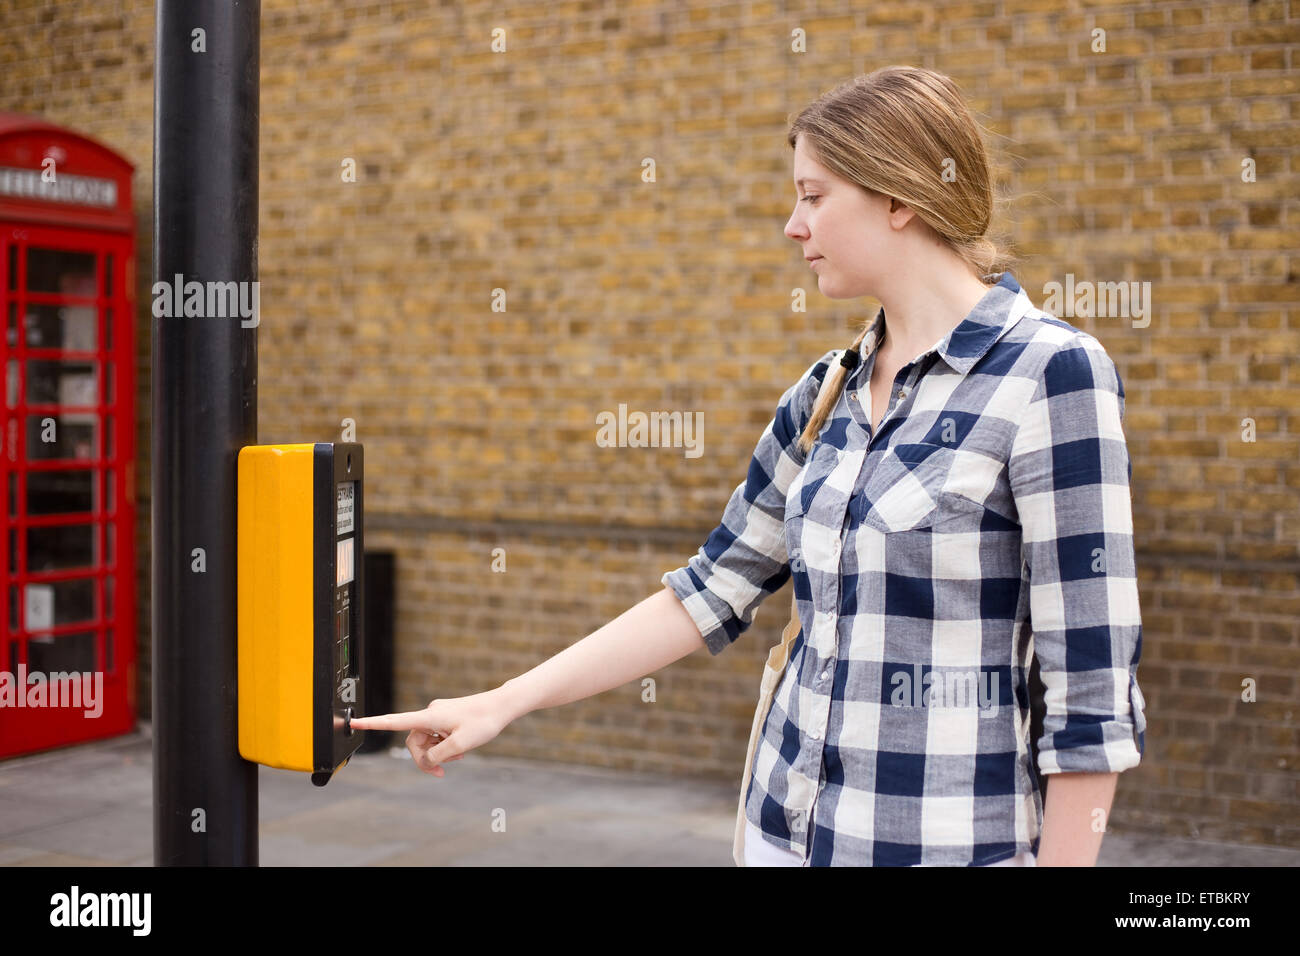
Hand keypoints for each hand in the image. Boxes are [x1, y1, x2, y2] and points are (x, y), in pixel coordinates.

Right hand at [349, 689, 512, 776]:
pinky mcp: (446, 718)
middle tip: (442, 772)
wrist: (501, 707)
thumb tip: (427, 759)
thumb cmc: (483, 722)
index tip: (354, 722)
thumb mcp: (460, 746)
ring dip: (438, 754)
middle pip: (413, 742)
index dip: (373, 724)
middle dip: (425, 759)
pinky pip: (437, 736)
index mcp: (429, 717)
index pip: (394, 721)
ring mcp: (438, 715)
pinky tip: (459, 752)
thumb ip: (438, 755)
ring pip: (426, 741)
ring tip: (458, 758)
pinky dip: (444, 747)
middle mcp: (430, 714)